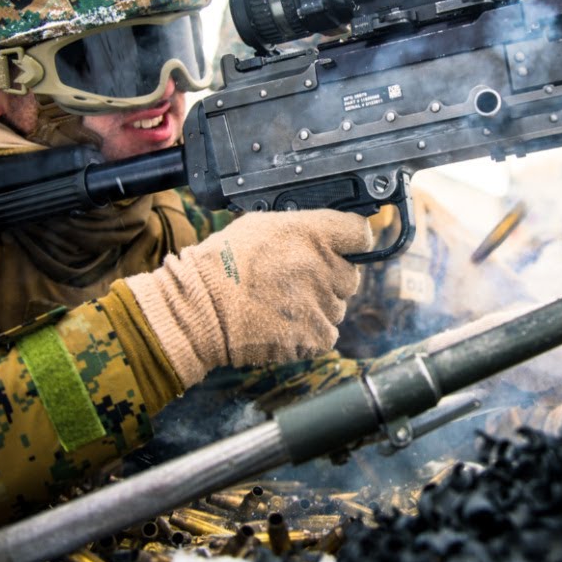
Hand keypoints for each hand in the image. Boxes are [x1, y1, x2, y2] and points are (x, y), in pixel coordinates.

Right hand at [126, 209, 371, 386]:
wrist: (201, 308)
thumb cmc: (225, 263)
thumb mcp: (262, 224)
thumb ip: (301, 228)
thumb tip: (323, 234)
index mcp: (313, 234)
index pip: (359, 234)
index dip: (352, 242)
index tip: (342, 248)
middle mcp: (323, 267)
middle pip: (350, 277)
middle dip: (330, 280)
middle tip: (297, 282)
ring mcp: (320, 305)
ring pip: (337, 309)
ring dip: (317, 309)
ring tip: (282, 305)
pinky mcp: (313, 336)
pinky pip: (326, 335)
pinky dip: (309, 334)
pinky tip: (283, 325)